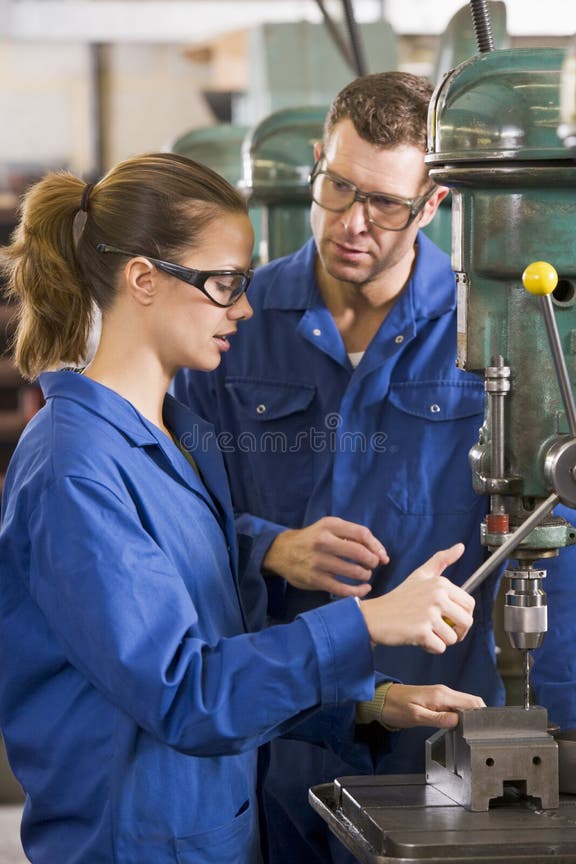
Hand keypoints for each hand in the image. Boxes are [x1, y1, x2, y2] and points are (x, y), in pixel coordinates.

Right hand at [262, 517, 388, 597]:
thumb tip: (381, 554)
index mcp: (329, 525)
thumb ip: (353, 536)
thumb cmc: (313, 539)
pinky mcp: (315, 579)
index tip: (382, 556)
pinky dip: (357, 591)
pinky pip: (342, 589)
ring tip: (364, 575)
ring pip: (353, 572)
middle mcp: (323, 541)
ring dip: (365, 575)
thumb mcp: (329, 528)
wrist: (281, 551)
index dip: (377, 546)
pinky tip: (363, 589)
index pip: (362, 534)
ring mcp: (318, 561)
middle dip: (372, 562)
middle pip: (359, 553)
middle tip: (372, 566)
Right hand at [359, 543, 473, 652]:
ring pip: (454, 638)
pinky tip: (420, 639)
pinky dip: (431, 648)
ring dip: (442, 640)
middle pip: (466, 622)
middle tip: (443, 630)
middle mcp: (437, 596)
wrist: (375, 616)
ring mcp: (429, 614)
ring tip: (427, 633)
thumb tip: (461, 547)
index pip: (469, 604)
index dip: (463, 615)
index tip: (452, 618)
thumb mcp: (420, 575)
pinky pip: (440, 648)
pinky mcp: (422, 632)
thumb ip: (441, 560)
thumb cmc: (399, 598)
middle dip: (458, 631)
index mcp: (440, 583)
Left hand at [381, 683, 484, 728]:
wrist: (382, 700)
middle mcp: (444, 692)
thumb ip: (438, 718)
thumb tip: (457, 721)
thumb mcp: (416, 716)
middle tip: (480, 733)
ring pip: (465, 704)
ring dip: (471, 716)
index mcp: (441, 695)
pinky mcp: (437, 699)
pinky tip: (460, 725)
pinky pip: (456, 706)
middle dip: (479, 715)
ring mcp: (441, 695)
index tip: (484, 728)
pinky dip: (462, 715)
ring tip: (471, 731)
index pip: (471, 702)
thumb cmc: (395, 707)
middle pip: (471, 702)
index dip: (481, 714)